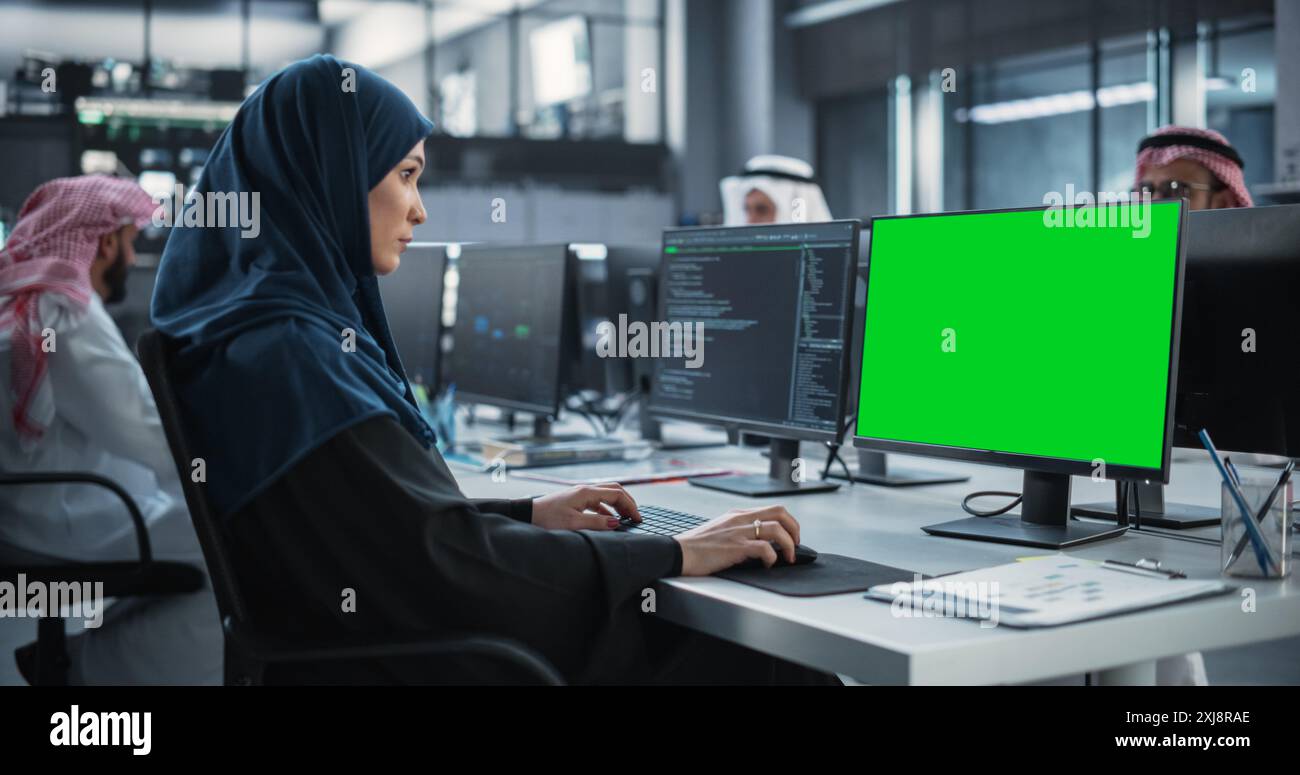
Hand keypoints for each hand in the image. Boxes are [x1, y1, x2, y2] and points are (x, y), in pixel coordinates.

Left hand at [531, 483, 640, 530]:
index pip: (617, 494)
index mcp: (587, 492)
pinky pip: (597, 501)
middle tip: (636, 516)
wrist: (527, 515)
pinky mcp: (575, 500)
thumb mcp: (574, 524)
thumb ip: (597, 523)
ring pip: (606, 494)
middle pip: (614, 490)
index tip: (638, 518)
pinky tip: (609, 519)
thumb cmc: (547, 519)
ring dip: (618, 505)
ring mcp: (580, 494)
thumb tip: (617, 522)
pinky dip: (607, 509)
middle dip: (628, 501)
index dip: (630, 506)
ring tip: (626, 518)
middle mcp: (585, 490)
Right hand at [673, 506, 800, 575]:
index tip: (791, 537)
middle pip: (780, 513)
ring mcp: (739, 531)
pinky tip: (768, 565)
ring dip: (789, 545)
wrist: (678, 552)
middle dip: (794, 529)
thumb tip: (757, 541)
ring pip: (777, 529)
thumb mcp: (720, 530)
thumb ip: (738, 530)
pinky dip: (773, 557)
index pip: (773, 509)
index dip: (788, 522)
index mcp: (738, 514)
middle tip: (795, 545)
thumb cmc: (696, 546)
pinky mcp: (736, 547)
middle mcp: (740, 518)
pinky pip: (765, 548)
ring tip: (787, 558)